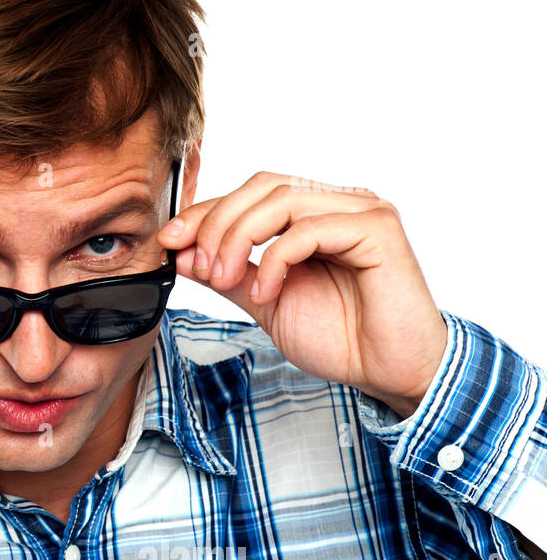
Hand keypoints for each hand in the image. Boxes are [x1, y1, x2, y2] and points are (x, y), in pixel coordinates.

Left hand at [157, 172, 447, 419]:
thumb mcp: (266, 302)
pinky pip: (308, 229)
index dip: (206, 212)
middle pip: (263, 186)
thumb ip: (229, 274)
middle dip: (216, 222)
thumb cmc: (343, 339)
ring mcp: (362, 211)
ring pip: (281, 200)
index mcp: (314, 214)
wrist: (390, 373)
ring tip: (225, 279)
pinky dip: (274, 260)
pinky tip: (266, 292)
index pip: (252, 193)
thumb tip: (183, 252)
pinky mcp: (378, 229)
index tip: (170, 240)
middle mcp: (339, 203)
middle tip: (198, 265)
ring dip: (238, 238)